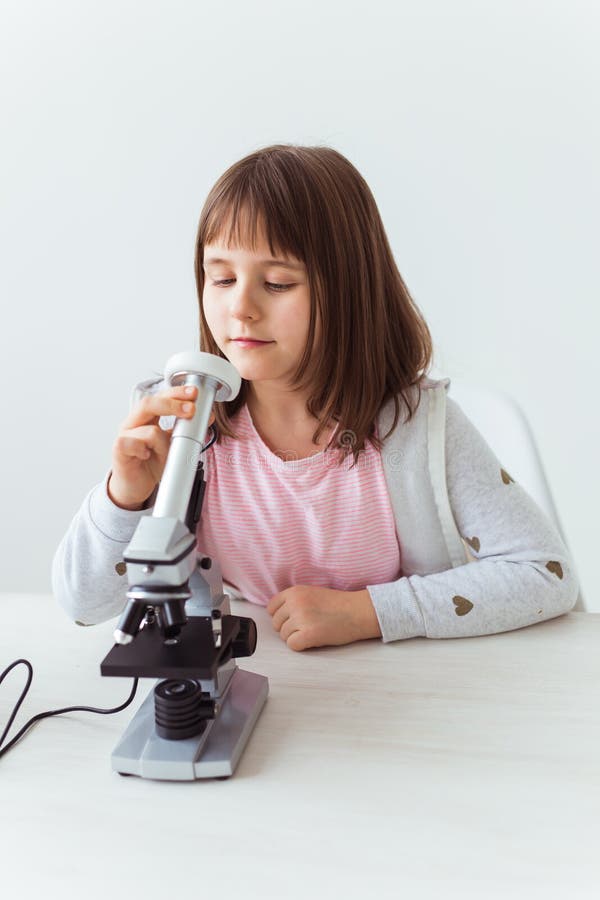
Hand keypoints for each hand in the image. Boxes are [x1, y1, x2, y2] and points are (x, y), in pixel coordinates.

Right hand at [108, 384, 214, 509]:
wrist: (134, 486)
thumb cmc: (151, 463)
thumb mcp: (172, 444)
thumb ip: (185, 430)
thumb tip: (206, 418)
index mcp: (147, 417)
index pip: (160, 397)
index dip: (177, 393)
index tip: (193, 393)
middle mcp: (134, 422)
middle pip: (149, 403)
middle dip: (173, 404)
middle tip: (191, 409)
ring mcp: (125, 435)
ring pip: (149, 430)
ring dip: (164, 444)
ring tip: (165, 454)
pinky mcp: (119, 449)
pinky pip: (132, 444)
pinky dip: (143, 449)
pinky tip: (146, 455)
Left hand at [266, 585, 381, 651]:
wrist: (359, 611)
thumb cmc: (338, 604)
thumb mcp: (312, 593)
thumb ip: (294, 600)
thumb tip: (277, 615)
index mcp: (295, 591)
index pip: (272, 608)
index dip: (281, 616)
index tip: (294, 619)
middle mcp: (295, 603)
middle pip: (276, 623)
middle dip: (289, 628)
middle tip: (307, 627)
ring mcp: (301, 618)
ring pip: (284, 636)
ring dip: (296, 637)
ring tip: (313, 631)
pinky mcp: (309, 634)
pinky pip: (292, 645)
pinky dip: (301, 646)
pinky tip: (313, 640)